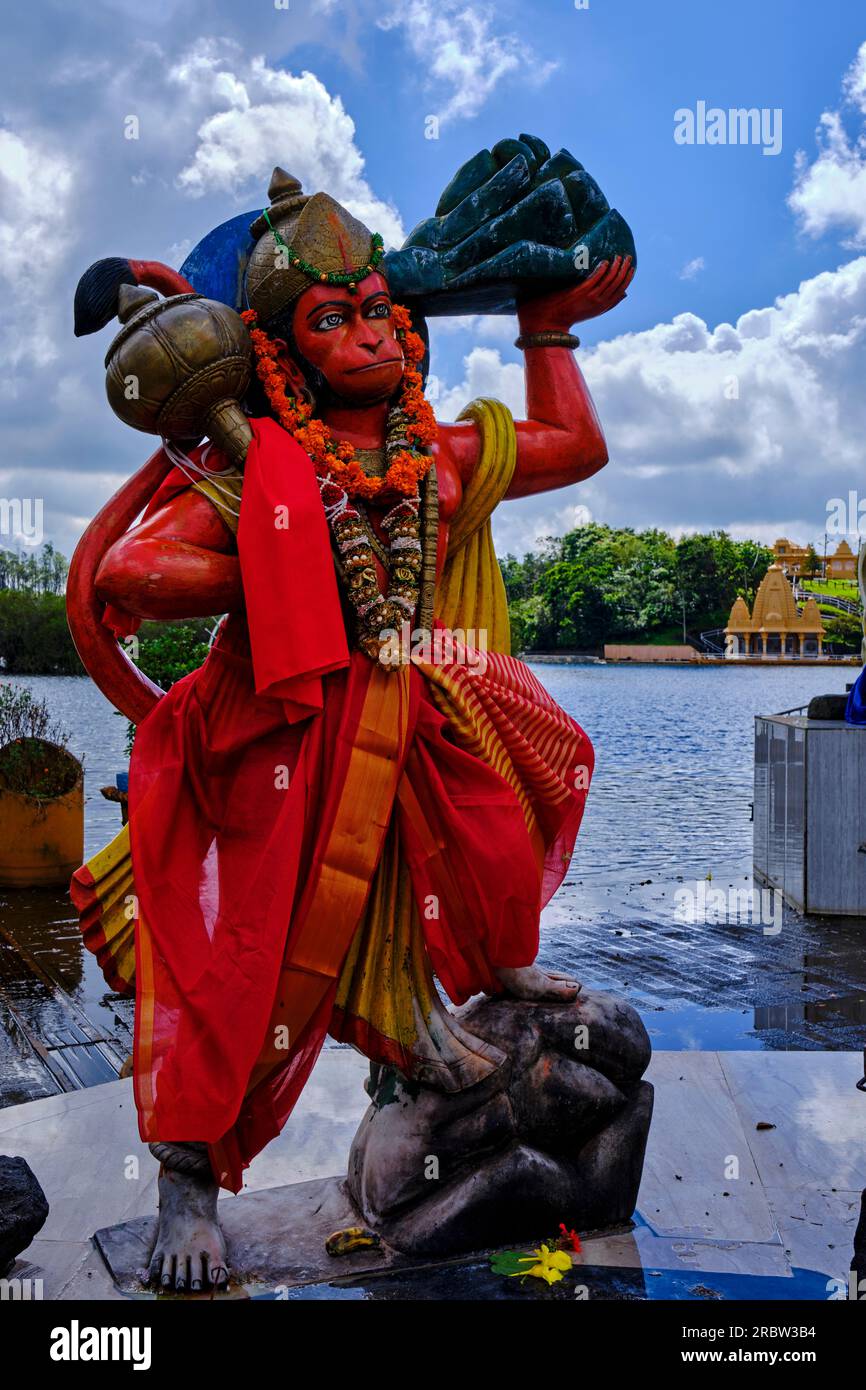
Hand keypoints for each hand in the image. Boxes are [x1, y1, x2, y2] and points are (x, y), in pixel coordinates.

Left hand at [517, 255, 633, 334]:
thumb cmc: (568, 313)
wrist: (550, 321)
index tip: (631, 268)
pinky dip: (601, 270)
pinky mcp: (582, 293)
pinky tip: (604, 261)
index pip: (620, 292)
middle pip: (617, 285)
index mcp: (602, 307)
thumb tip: (624, 295)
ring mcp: (591, 298)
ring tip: (618, 256)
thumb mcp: (591, 309)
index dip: (627, 279)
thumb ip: (606, 302)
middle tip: (628, 258)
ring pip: (609, 281)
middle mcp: (599, 303)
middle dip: (624, 270)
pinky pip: (595, 279)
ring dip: (615, 267)